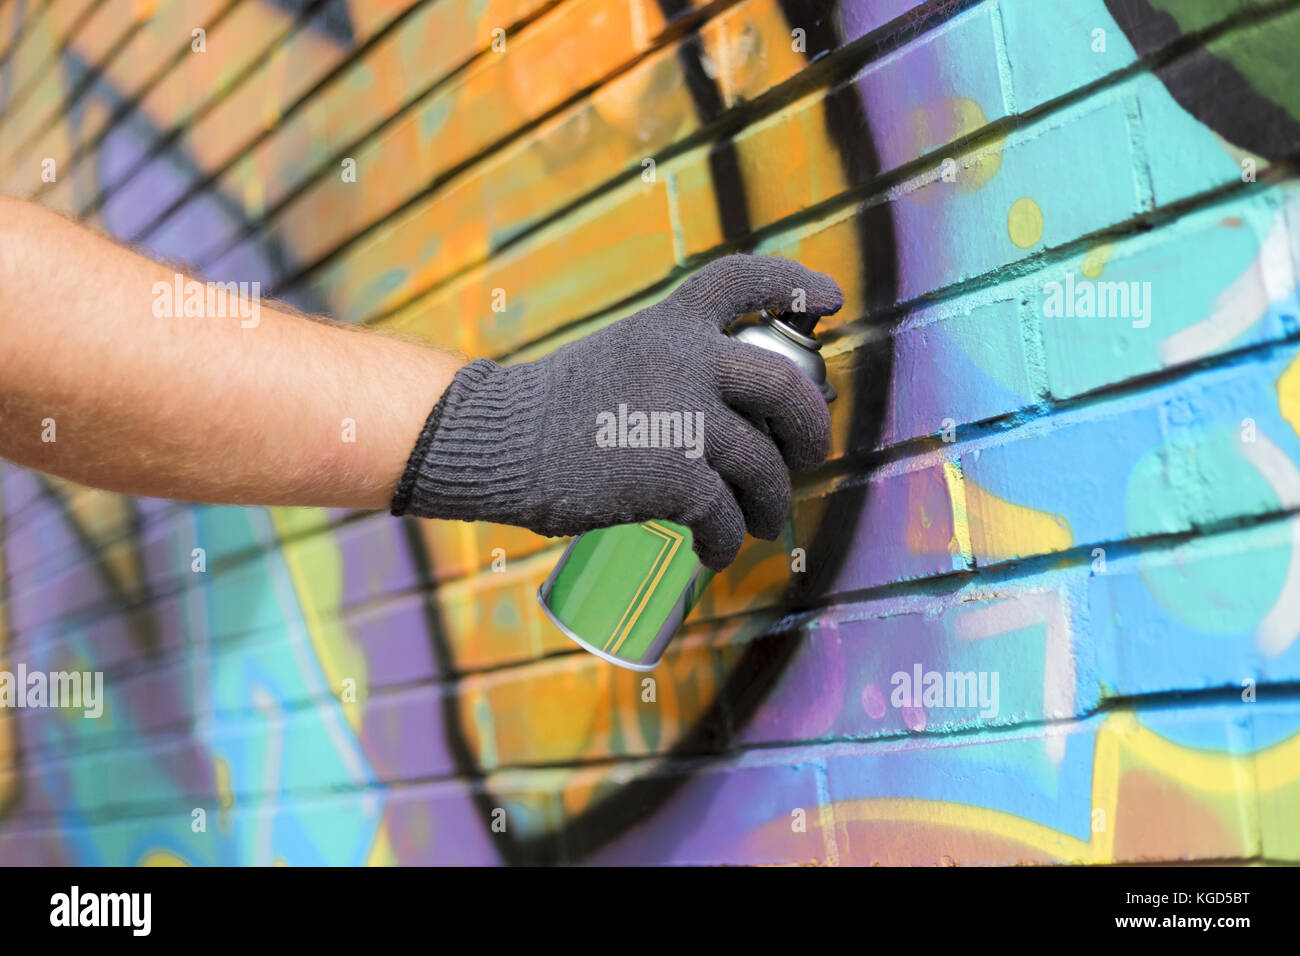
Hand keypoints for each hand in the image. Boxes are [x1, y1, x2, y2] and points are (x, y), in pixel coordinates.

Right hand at [392, 254, 843, 569]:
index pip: (743, 281)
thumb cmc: (553, 410)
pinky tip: (715, 551)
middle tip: (809, 455)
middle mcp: (689, 360)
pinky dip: (727, 540)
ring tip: (764, 523)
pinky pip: (726, 516)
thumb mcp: (620, 358)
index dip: (796, 284)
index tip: (831, 300)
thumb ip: (673, 368)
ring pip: (765, 466)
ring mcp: (686, 418)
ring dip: (773, 502)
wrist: (500, 441)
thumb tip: (732, 417)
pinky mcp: (675, 477)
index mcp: (671, 323)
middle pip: (786, 388)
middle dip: (811, 428)